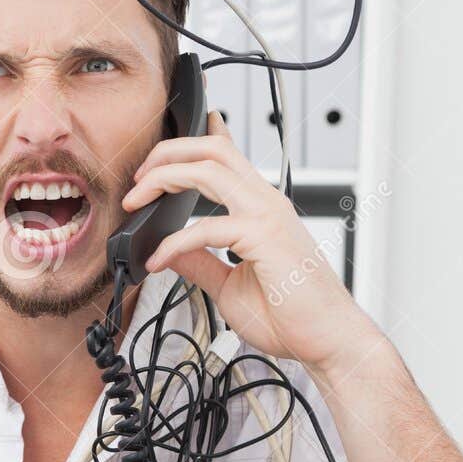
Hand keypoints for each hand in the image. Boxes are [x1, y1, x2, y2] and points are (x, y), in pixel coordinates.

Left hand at [121, 110, 382, 377]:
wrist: (327, 340)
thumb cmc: (291, 314)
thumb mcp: (229, 285)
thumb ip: (200, 263)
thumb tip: (169, 250)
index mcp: (260, 209)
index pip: (230, 156)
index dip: (208, 131)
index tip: (186, 121)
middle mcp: (265, 203)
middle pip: (212, 149)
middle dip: (166, 153)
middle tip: (137, 179)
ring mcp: (267, 215)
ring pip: (208, 168)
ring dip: (163, 177)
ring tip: (135, 200)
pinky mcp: (263, 237)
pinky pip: (205, 227)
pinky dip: (173, 242)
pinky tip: (157, 260)